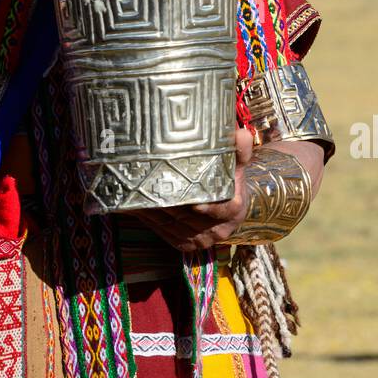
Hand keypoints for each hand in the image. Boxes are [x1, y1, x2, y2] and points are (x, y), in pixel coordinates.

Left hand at [136, 132, 324, 253]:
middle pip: (191, 218)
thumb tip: (241, 133)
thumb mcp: (236, 165)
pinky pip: (164, 231)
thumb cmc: (229, 181)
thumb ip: (239, 150)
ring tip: (138, 193)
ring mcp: (200, 239)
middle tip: (152, 187)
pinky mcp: (184, 244)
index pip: (224, 211)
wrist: (225, 205)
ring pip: (174, 225)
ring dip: (155, 211)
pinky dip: (149, 219)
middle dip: (171, 204)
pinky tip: (136, 205)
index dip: (210, 209)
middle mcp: (217, 230)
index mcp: (234, 210)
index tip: (196, 204)